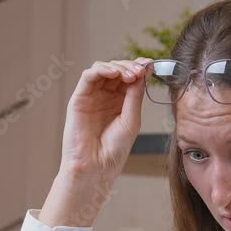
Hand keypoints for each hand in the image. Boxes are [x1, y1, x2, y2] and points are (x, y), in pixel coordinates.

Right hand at [59, 58, 151, 180]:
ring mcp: (92, 96)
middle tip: (141, 71)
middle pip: (117, 70)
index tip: (151, 64)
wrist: (97, 165)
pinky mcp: (79, 97)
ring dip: (118, 66)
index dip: (140, 68)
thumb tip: (144, 72)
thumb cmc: (114, 148)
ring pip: (103, 69)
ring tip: (130, 74)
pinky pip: (88, 76)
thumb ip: (135, 94)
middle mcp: (106, 96)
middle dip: (131, 66)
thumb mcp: (132, 118)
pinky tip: (114, 73)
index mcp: (121, 102)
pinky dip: (102, 70)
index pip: (130, 77)